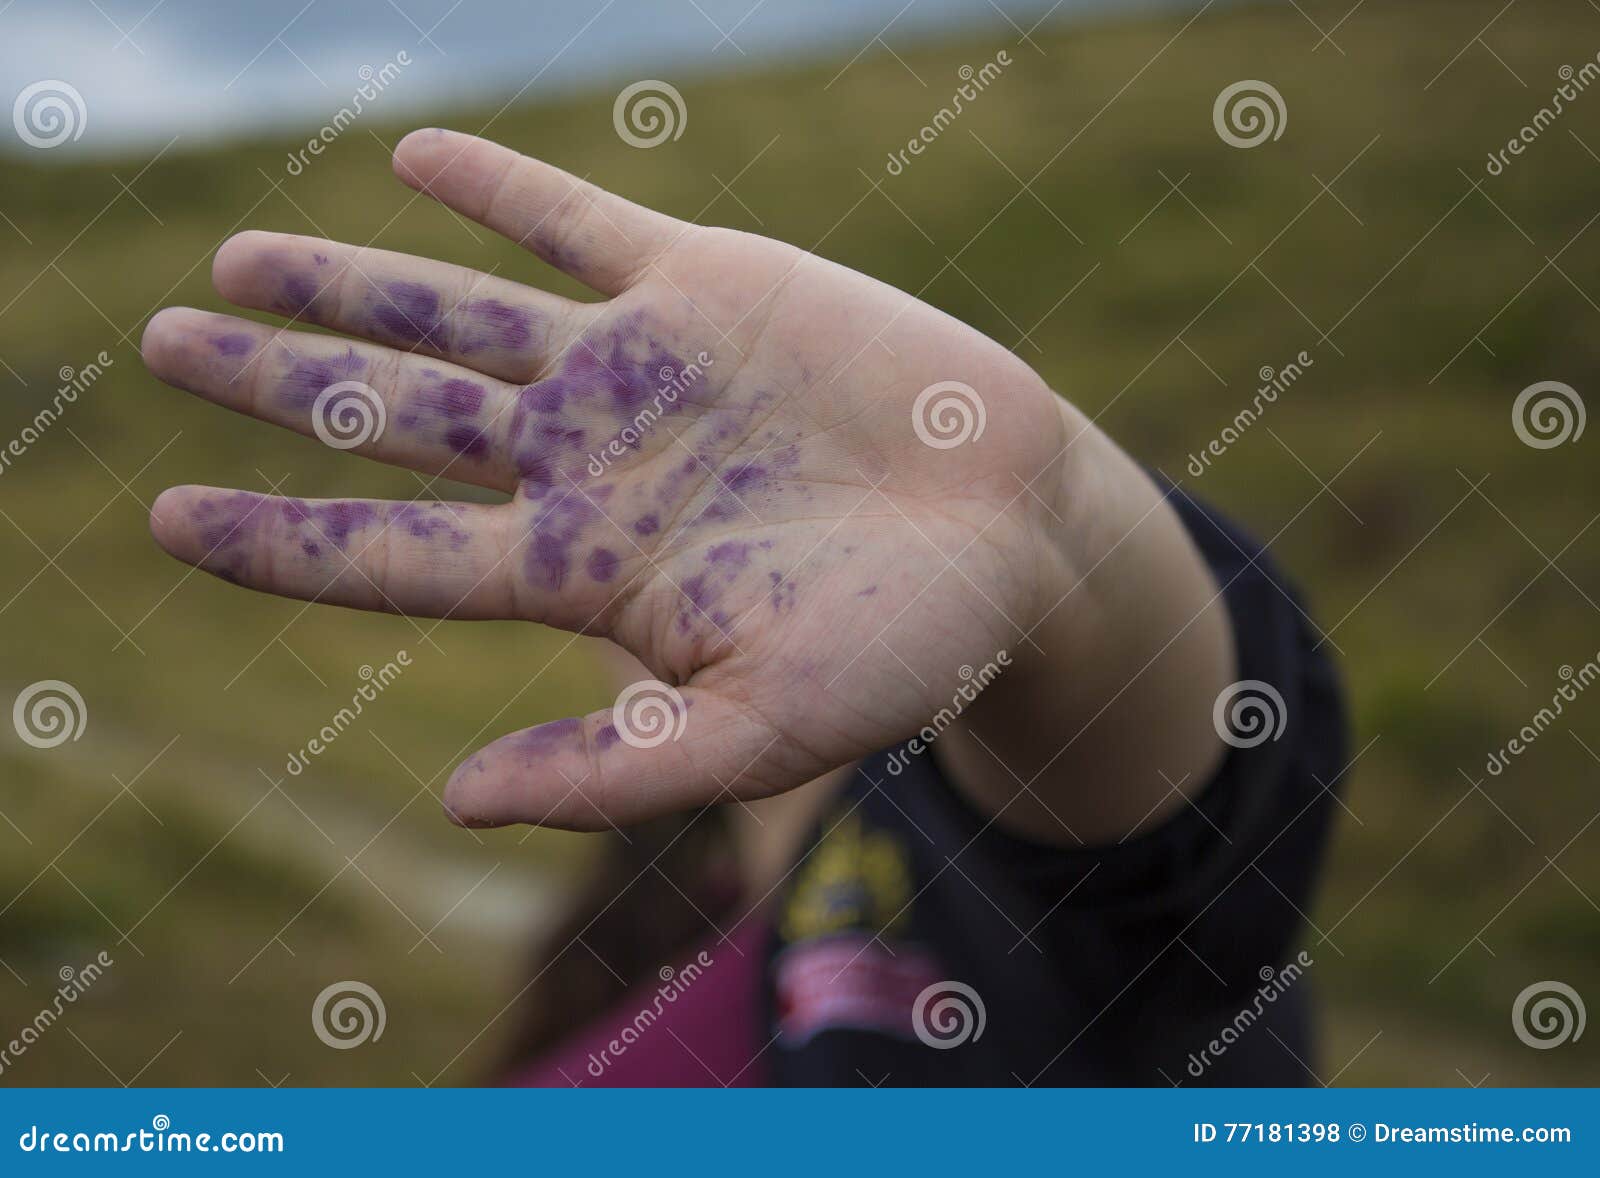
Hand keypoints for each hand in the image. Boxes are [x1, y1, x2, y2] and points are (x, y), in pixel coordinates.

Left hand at [143, 129, 1220, 833]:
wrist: (1016, 528)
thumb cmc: (904, 650)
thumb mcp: (762, 734)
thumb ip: (614, 771)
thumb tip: (453, 804)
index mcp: (585, 574)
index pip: (396, 557)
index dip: (280, 540)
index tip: (165, 524)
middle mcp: (585, 464)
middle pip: (394, 417)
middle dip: (277, 383)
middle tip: (161, 345)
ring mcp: (637, 371)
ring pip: (458, 312)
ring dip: (348, 279)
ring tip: (236, 255)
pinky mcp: (705, 288)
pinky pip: (577, 225)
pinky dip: (495, 192)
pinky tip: (414, 163)